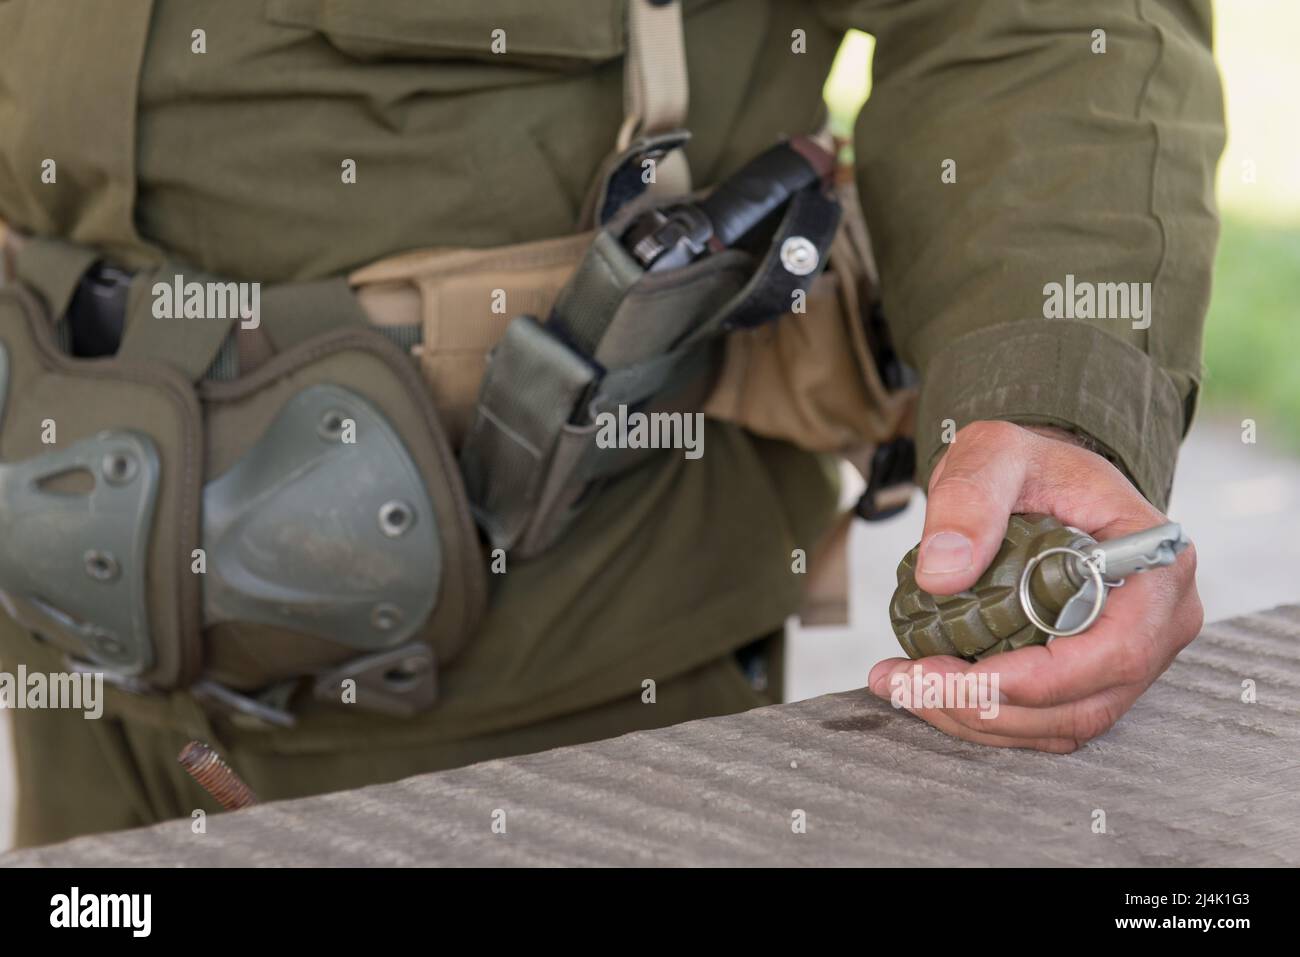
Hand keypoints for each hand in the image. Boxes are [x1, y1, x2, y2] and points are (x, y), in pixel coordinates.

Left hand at [867, 420, 1202, 751]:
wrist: (1044, 481)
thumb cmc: (1032, 462)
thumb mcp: (994, 452)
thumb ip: (968, 498)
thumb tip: (941, 573)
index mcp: (1156, 566)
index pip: (1116, 650)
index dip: (1037, 680)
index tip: (955, 674)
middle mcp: (1159, 623)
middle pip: (1084, 703)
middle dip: (986, 706)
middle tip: (904, 683)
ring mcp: (1131, 657)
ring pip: (1061, 725)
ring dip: (976, 719)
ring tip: (901, 686)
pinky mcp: (1095, 677)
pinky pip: (1045, 721)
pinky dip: (983, 717)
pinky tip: (926, 690)